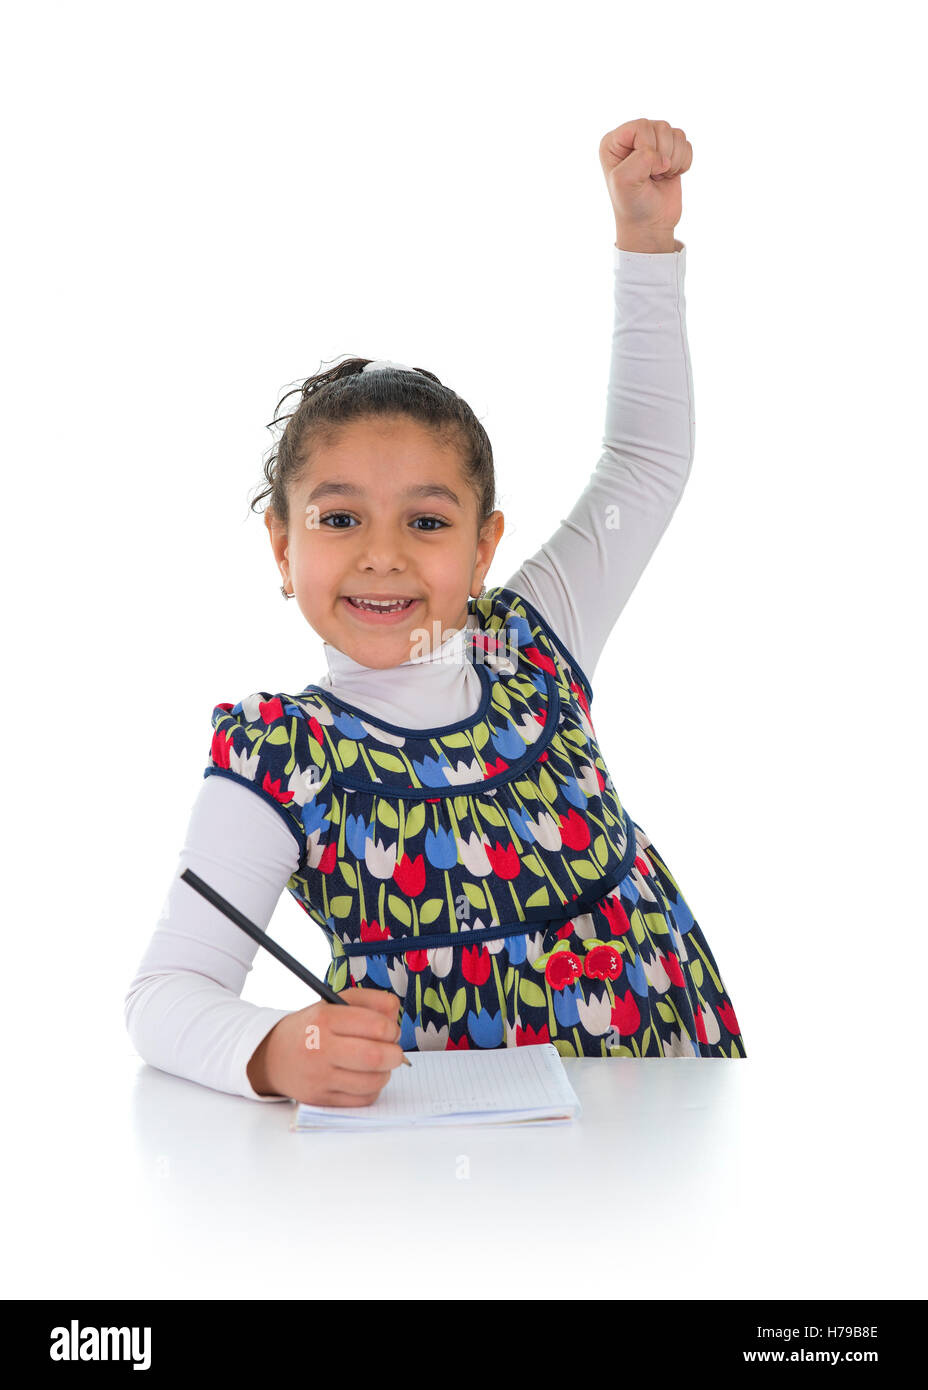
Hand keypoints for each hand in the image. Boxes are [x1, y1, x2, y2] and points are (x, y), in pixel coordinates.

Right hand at [248, 986, 404, 1104]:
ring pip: (372, 1081)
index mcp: (325, 1019)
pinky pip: (362, 1099)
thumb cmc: (312, 1028)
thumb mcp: (334, 1003)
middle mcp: (320, 1048)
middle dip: (395, 1054)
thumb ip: (369, 1001)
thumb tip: (395, 1014)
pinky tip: (365, 1078)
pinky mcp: (321, 1099)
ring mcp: (319, 1077)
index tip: (390, 1030)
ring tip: (379, 1064)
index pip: (375, 1026)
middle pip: (375, 1056)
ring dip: (385, 1073)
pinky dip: (372, 1089)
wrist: (273, 1056)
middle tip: (394, 1051)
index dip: (391, 1029)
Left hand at [599, 117, 691, 244]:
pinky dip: (682, 163)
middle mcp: (632, 138)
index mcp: (614, 142)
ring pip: (675, 134)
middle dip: (662, 156)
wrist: (649, 224)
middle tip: (652, 177)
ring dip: (673, 160)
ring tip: (659, 177)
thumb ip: (640, 160)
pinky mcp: (670, 152)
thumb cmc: (632, 204)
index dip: (647, 148)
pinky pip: (686, 144)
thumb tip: (663, 158)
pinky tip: (669, 176)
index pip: (641, 126)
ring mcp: (653, 143)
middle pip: (661, 127)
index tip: (642, 172)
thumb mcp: (624, 183)